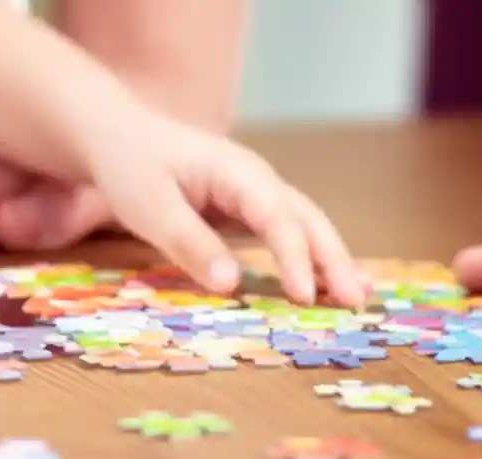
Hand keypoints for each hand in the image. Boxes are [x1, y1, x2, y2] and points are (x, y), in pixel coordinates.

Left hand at [83, 113, 364, 305]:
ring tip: (360, 297)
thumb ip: (190, 243)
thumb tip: (230, 284)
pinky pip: (292, 234)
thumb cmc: (132, 168)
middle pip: (308, 219)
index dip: (294, 258)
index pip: (278, 217)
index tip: (304, 296)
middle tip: (358, 300)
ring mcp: (260, 193)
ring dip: (334, 261)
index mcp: (238, 172)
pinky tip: (330, 285)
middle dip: (335, 260)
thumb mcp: (149, 207)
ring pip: (307, 226)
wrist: (122, 135)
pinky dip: (314, 259)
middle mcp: (259, 180)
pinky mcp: (253, 209)